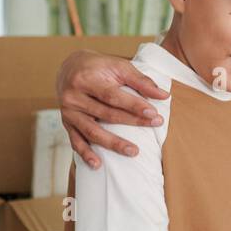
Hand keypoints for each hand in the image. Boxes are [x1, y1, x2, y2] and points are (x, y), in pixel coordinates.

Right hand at [58, 50, 168, 167]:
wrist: (69, 68)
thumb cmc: (99, 67)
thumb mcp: (119, 66)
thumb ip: (141, 81)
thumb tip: (164, 96)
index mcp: (85, 79)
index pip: (112, 96)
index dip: (133, 105)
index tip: (153, 113)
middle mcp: (73, 96)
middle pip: (105, 114)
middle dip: (131, 122)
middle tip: (154, 125)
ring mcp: (68, 112)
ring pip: (92, 131)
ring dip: (112, 143)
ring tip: (133, 151)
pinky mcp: (66, 123)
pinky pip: (75, 141)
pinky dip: (86, 153)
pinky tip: (97, 164)